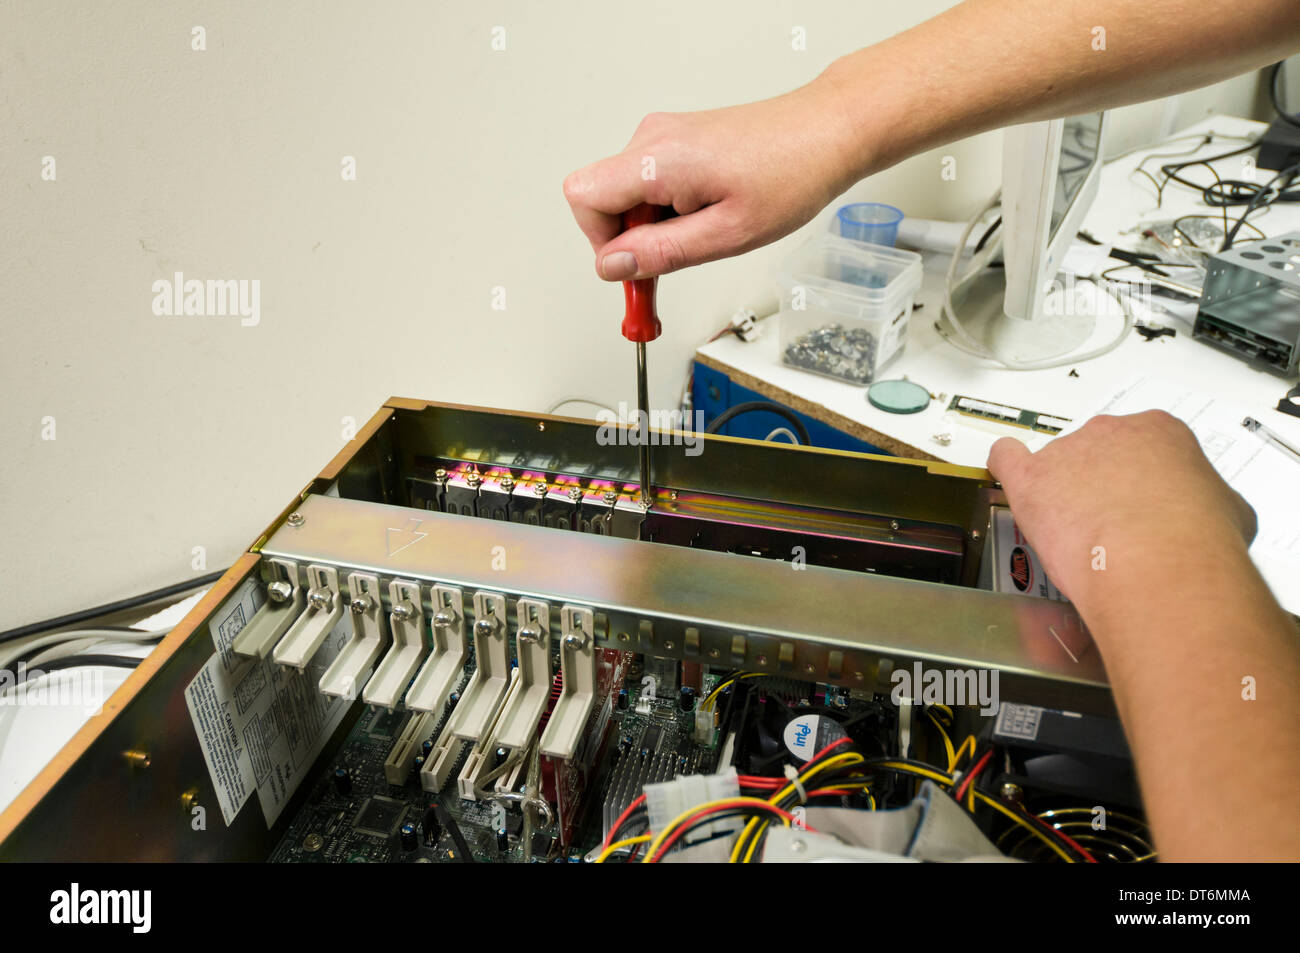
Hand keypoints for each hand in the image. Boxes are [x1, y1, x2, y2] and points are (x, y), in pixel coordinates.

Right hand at [562, 77, 862, 280]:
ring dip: (652, 226)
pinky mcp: (675, 139)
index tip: (636, 268)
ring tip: (704, 232)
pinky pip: (646, 182)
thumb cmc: (791, 174)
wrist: (826, 132)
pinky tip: (706, 214)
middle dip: (630, 240)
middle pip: (601, 199)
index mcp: (658, 159)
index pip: (584, 199)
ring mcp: (662, 135)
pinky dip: (665, 209)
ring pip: (625, 194)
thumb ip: (661, 253)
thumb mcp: (726, 235)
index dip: (603, 243)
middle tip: (671, 265)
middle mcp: (652, 138)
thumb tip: (612, 267)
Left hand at [986, 411, 1257, 606]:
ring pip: (1057, 468)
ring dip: (1062, 496)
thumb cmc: (1196, 539)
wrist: (1158, 560)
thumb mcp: (1229, 512)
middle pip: (1097, 454)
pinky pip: (1007, 458)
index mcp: (1161, 432)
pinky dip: (1006, 465)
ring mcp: (1067, 453)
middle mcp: (1110, 433)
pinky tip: (1010, 474)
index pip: (1144, 447)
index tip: (1142, 503)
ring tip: (1078, 537)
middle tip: (1113, 527)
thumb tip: (1209, 513)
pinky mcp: (1031, 479)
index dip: (1141, 482)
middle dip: (1102, 488)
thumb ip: (1208, 502)